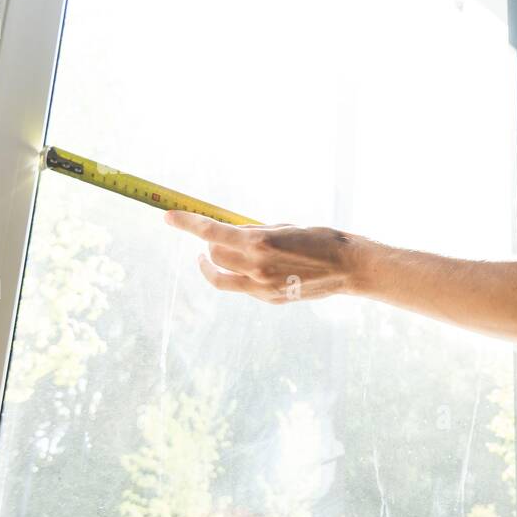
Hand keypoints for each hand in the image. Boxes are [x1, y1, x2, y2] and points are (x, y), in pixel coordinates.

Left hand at [163, 210, 365, 303]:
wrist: (349, 268)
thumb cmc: (321, 240)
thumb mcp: (285, 227)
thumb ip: (256, 231)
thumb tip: (233, 233)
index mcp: (260, 242)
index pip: (211, 231)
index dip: (186, 223)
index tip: (168, 216)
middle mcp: (256, 267)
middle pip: (214, 254)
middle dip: (209, 244)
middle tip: (211, 237)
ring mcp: (262, 287)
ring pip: (221, 276)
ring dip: (216, 263)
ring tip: (215, 256)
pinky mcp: (270, 300)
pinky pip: (241, 288)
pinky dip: (238, 276)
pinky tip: (248, 269)